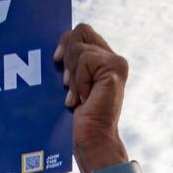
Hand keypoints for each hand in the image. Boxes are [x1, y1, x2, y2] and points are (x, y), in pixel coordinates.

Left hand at [53, 24, 128, 166]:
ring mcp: (116, 62)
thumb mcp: (71, 84)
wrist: (91, 140)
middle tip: (67, 84)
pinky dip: (79, 80)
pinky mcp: (115, 68)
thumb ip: (70, 63)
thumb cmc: (78, 119)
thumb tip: (56, 50)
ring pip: (80, 48)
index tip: (56, 62)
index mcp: (102, 60)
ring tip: (77, 97)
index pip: (81, 33)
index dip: (65, 43)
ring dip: (72, 76)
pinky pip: (85, 59)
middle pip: (81, 31)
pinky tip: (85, 98)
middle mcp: (112, 58)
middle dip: (67, 56)